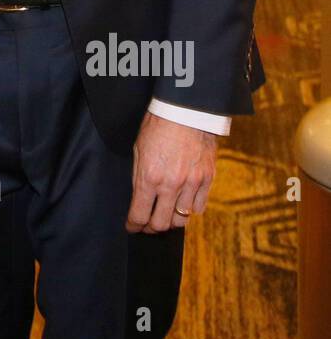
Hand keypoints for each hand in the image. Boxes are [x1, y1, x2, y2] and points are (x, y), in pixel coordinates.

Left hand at [127, 111, 217, 233]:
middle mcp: (171, 185)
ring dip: (171, 220)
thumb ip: (139, 177)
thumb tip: (139, 198)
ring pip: (182, 220)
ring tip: (165, 215)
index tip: (132, 226)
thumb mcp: (138, 150)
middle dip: (151, 228)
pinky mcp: (207, 179)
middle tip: (147, 225)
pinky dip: (190, 209)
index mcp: (149, 177)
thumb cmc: (158, 126)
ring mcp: (192, 183)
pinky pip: (199, 207)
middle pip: (161, 224)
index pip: (139, 215)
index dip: (133, 225)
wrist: (185, 110)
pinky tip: (183, 203)